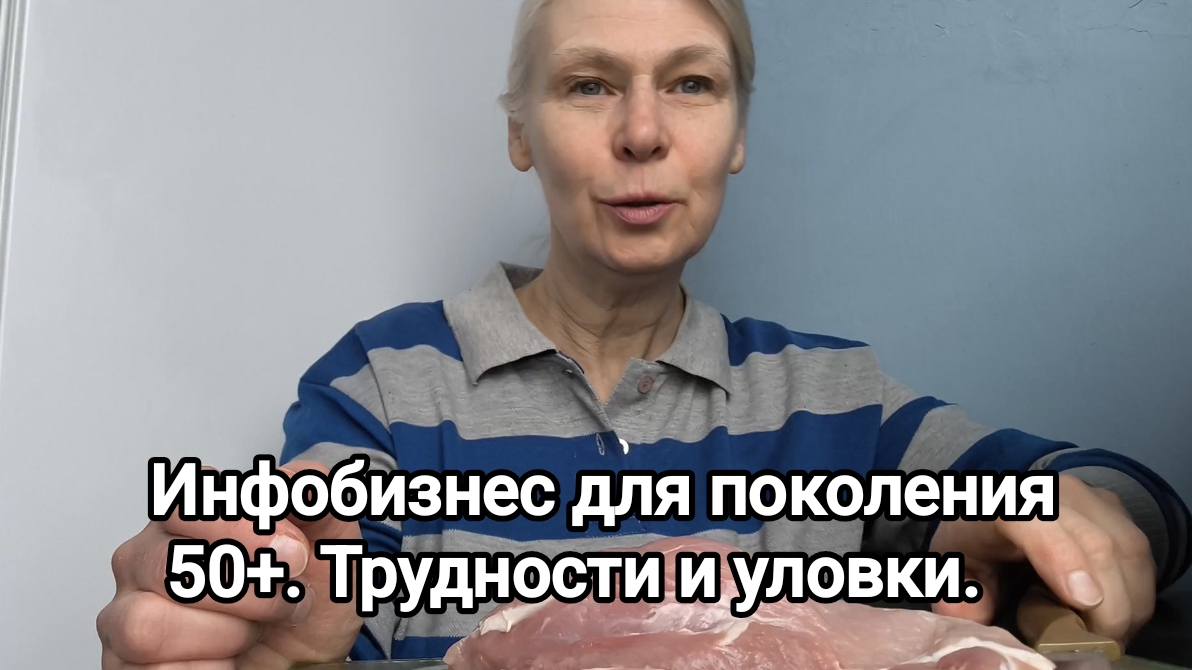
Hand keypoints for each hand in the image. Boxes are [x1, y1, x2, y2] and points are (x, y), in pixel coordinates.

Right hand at [97, 461, 363, 668]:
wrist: (311, 657)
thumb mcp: (330, 540)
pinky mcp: (126, 668)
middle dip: (246, 589)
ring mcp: (126, 617)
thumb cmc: (307, 593)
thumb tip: (291, 481)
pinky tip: (231, 662)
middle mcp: (145, 560)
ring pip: (149, 625)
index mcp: (187, 517)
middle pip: (169, 565)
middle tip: (285, 598)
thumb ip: (315, 495)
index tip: (293, 551)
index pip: (189, 503)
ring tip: (253, 634)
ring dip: (225, 635)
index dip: (244, 529)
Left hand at [929, 474, 1156, 644]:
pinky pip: (1141, 552)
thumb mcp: (955, 566)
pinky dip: (1138, 589)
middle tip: (1099, 645)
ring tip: (1111, 635)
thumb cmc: (975, 540)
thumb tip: (969, 616)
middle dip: (1108, 603)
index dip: (1063, 559)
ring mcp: (1087, 496)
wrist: (994, 504)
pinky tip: (1121, 614)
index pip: (1034, 521)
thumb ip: (959, 593)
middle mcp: (1051, 491)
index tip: (1084, 601)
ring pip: (1128, 549)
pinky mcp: (1114, 509)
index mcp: (1002, 503)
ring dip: (1130, 600)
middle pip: (1095, 543)